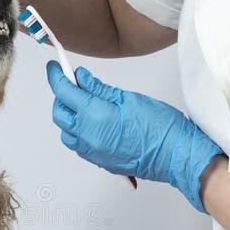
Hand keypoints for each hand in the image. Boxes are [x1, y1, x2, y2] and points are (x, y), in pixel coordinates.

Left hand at [47, 61, 223, 212]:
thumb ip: (99, 89)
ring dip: (70, 116)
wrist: (176, 156)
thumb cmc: (160, 128)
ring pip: (66, 132)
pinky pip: (78, 145)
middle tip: (74, 83)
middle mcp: (88, 137)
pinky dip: (79, 131)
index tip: (53, 67)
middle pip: (60, 114)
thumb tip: (81, 78)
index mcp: (94, 117)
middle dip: (62, 96)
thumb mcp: (128, 98)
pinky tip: (93, 122)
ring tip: (85, 104)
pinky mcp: (99, 161)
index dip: (55, 76)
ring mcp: (92, 152)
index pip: (64, 92)